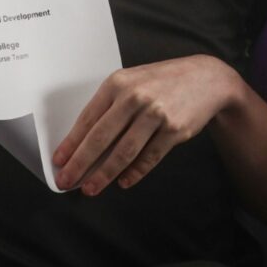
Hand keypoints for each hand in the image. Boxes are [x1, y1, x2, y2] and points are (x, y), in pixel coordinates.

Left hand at [52, 56, 240, 193]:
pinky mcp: (174, 129)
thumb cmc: (163, 81)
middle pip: (101, 138)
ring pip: (124, 152)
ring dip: (104, 174)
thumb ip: (111, 104)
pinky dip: (134, 172)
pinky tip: (123, 181)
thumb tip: (85, 140)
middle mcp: (135, 97)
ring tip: (92, 188)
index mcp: (119, 83)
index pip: (88, 119)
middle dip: (80, 164)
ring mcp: (156, 113)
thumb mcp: (133, 81)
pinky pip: (149, 157)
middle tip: (67, 180)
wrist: (207, 78)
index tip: (60, 161)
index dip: (71, 143)